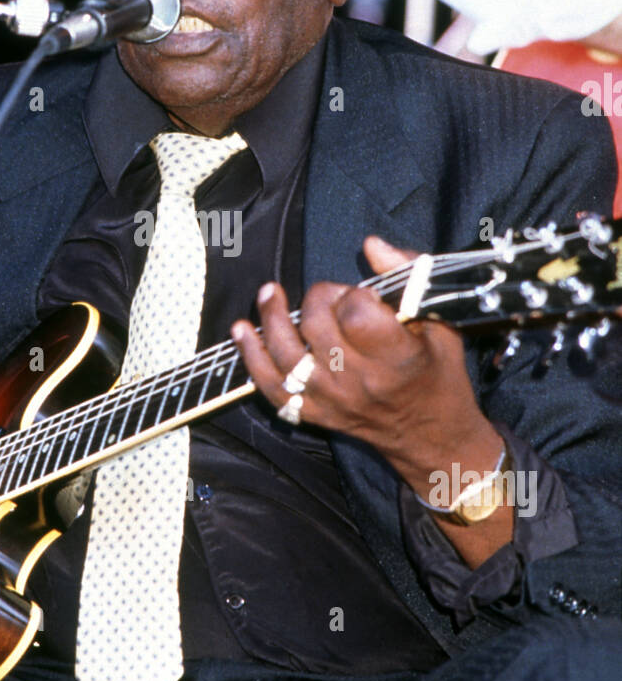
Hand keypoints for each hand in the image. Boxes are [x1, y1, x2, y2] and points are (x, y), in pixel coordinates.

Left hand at [231, 235, 503, 500]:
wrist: (431, 435)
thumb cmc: (438, 373)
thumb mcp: (438, 322)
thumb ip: (407, 276)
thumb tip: (373, 244)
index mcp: (396, 359)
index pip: (355, 315)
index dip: (353, 295)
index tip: (364, 295)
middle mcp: (360, 382)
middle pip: (316, 328)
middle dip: (318, 299)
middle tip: (332, 296)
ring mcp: (332, 401)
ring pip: (286, 355)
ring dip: (271, 318)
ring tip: (269, 293)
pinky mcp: (314, 413)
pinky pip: (272, 387)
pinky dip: (252, 358)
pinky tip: (243, 331)